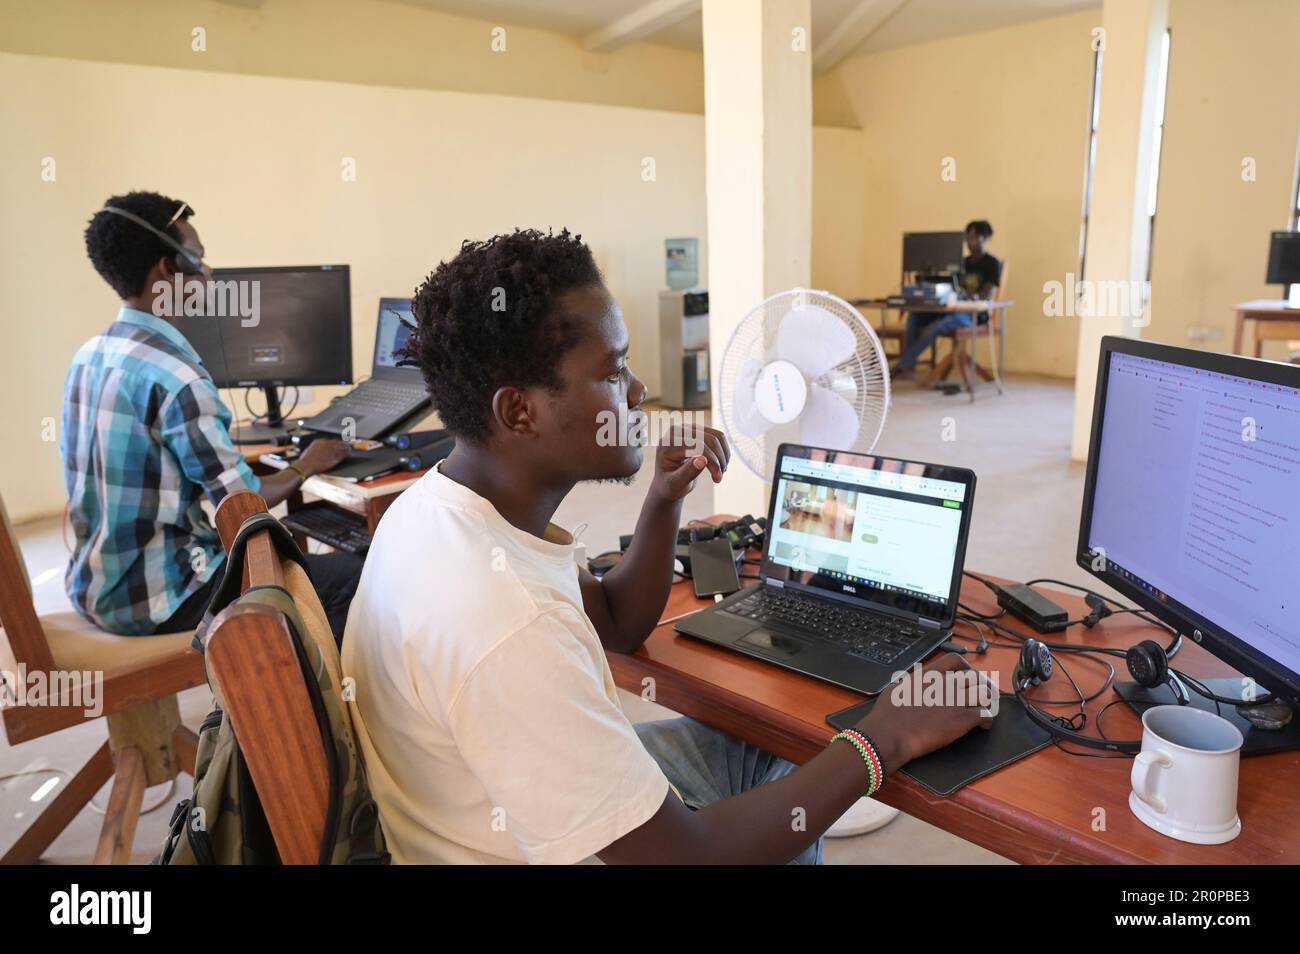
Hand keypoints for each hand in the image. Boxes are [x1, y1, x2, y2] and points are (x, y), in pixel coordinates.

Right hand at [297, 437, 351, 476]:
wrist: (306, 465)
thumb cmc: (305, 462)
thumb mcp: (308, 454)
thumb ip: (313, 451)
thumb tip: (312, 453)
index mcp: (319, 441)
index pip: (330, 441)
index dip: (335, 444)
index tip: (337, 446)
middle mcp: (326, 443)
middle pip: (337, 442)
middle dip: (341, 445)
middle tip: (346, 448)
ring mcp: (332, 448)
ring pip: (342, 447)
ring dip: (346, 449)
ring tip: (349, 451)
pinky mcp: (336, 455)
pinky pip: (344, 453)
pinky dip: (348, 454)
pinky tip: (349, 456)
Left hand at [650, 423, 729, 502]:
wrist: (667, 482)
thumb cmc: (669, 485)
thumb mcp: (676, 484)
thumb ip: (687, 472)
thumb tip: (703, 459)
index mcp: (667, 444)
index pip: (697, 446)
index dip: (712, 462)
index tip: (717, 479)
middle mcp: (676, 431)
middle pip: (708, 439)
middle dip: (718, 459)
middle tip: (719, 477)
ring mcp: (687, 428)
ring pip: (716, 437)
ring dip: (723, 455)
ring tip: (720, 472)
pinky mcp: (697, 430)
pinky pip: (718, 436)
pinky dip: (723, 451)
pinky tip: (720, 465)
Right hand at [854, 653, 993, 771]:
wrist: (891, 733)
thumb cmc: (888, 714)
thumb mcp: (897, 687)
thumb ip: (912, 681)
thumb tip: (915, 680)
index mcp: (929, 674)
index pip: (956, 660)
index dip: (966, 667)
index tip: (967, 676)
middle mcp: (945, 683)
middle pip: (975, 677)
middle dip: (982, 685)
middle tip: (984, 695)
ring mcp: (955, 700)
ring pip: (985, 694)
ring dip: (988, 701)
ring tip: (987, 709)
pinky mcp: (962, 719)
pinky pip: (986, 714)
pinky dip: (988, 720)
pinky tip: (983, 726)